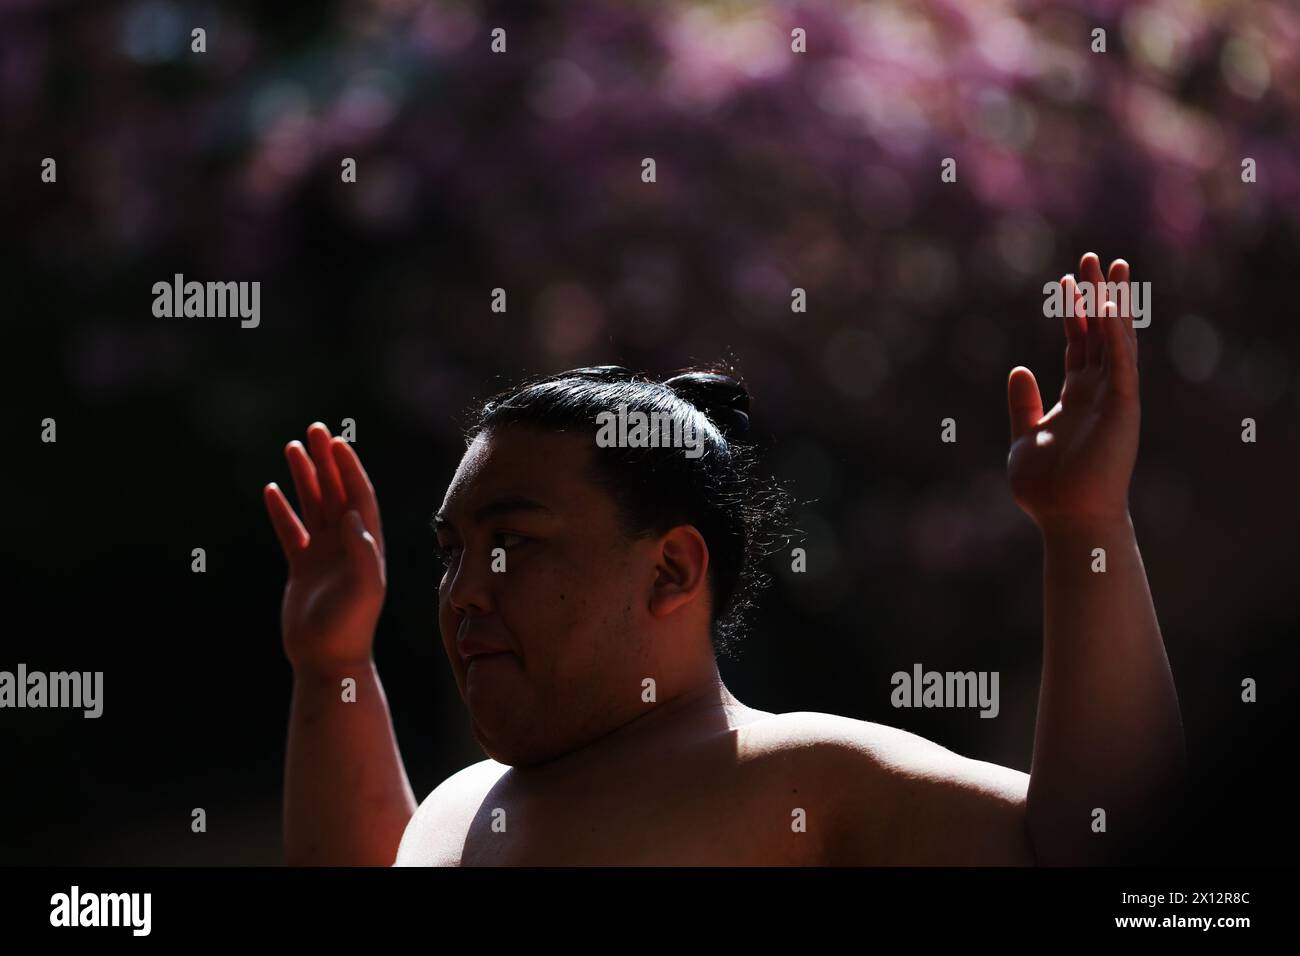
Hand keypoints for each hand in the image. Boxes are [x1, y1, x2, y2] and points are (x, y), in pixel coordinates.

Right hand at [264, 422, 386, 674]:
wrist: (328, 658)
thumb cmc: (350, 626)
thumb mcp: (364, 588)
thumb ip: (361, 551)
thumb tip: (353, 515)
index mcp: (366, 544)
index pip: (360, 496)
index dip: (349, 469)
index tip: (337, 443)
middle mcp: (347, 544)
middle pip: (336, 492)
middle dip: (327, 461)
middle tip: (314, 430)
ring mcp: (324, 554)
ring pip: (313, 506)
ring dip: (305, 477)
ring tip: (292, 448)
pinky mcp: (302, 567)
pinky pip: (291, 531)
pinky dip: (282, 510)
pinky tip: (271, 489)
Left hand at [1006, 253, 1139, 531]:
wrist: (1067, 519)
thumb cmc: (1046, 488)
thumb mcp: (1023, 437)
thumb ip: (1022, 404)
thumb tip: (1019, 369)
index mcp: (1076, 398)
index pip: (1079, 344)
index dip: (1075, 312)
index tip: (1069, 280)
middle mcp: (1098, 393)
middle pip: (1100, 333)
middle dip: (1097, 296)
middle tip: (1093, 258)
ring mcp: (1113, 399)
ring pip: (1116, 341)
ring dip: (1114, 304)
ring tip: (1110, 267)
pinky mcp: (1123, 409)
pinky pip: (1122, 365)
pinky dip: (1118, 336)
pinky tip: (1112, 307)